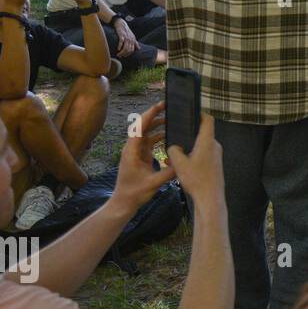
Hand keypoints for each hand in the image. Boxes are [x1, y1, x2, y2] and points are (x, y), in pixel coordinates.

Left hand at [109, 102, 175, 216]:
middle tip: (168, 106)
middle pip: (142, 126)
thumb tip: (184, 162)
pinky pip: (149, 141)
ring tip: (170, 119)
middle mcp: (132, 148)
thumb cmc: (134, 193)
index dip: (150, 115)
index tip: (161, 105)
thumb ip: (168, 172)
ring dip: (157, 125)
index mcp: (132, 151)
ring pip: (146, 133)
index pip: (139, 127)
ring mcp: (135, 152)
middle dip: (154, 115)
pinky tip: (168, 135)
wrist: (124, 202)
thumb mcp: (153, 183)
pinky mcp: (139, 156)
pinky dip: (158, 136)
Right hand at [112, 17, 138, 57]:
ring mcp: (126, 38)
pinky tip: (118, 49)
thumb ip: (135, 43)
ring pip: (125, 48)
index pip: (132, 50)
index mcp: (133, 40)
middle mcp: (131, 39)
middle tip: (120, 56)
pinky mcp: (122, 36)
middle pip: (129, 50)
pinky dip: (120, 47)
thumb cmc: (126, 31)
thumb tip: (139, 49)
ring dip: (122, 52)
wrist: (122, 24)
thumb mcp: (132, 37)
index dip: (128, 54)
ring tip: (118, 54)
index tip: (124, 56)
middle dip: (124, 54)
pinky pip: (121, 42)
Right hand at [166, 112, 224, 206]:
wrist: (210, 198)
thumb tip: (174, 147)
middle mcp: (214, 146)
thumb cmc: (197, 180)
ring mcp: (216, 156)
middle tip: (175, 135)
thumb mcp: (179, 163)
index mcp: (208, 142)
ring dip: (188, 149)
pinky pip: (202, 156)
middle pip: (202, 133)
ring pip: (200, 146)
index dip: (200, 113)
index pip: (208, 120)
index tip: (191, 111)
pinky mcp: (215, 165)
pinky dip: (191, 158)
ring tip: (173, 156)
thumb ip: (174, 150)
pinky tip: (179, 166)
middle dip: (188, 135)